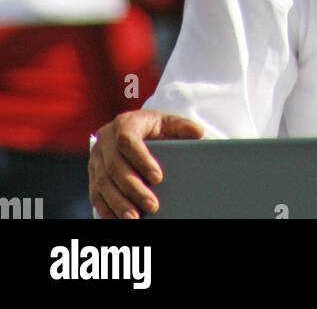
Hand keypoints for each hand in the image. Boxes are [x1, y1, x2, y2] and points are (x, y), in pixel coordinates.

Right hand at [89, 109, 203, 218]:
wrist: (126, 128)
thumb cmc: (149, 127)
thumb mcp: (164, 122)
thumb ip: (180, 126)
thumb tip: (198, 132)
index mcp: (123, 124)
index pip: (128, 141)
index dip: (142, 160)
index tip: (158, 178)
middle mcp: (105, 141)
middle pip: (115, 167)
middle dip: (134, 189)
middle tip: (152, 205)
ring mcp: (96, 159)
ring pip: (103, 184)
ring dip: (119, 204)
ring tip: (135, 219)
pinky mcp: (92, 175)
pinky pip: (95, 195)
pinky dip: (106, 209)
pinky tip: (118, 221)